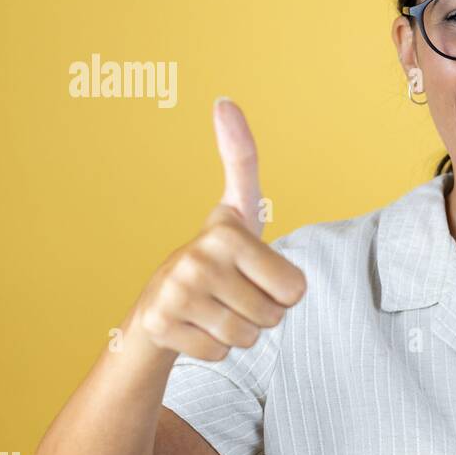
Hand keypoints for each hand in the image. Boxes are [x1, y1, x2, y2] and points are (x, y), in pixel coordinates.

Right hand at [132, 98, 306, 360]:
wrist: (160, 302)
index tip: (255, 269)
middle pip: (274, 317)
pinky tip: (197, 327)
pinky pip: (220, 354)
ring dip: (241, 332)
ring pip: (248, 338)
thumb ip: (240, 157)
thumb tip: (223, 100)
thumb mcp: (238, 208)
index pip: (295, 289)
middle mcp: (198, 258)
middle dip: (263, 314)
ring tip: (217, 309)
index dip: (285, 290)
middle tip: (236, 294)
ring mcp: (177, 293)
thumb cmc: (217, 255)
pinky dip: (215, 349)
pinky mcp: (163, 326)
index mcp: (227, 232)